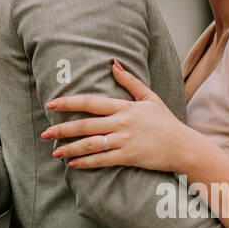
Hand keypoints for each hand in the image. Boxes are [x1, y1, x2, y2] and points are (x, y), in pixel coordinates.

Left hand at [41, 60, 195, 172]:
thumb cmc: (166, 122)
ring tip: (55, 152)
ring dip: (70, 148)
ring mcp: (125, 140)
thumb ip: (130, 81)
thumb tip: (113, 63)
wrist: (184, 146)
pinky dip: (87, 162)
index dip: (69, 102)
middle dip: (62, 128)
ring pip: (91, 144)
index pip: (91, 101)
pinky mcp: (129, 156)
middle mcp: (122, 122)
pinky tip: (74, 164)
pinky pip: (103, 160)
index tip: (51, 104)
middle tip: (45, 132)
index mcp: (124, 107)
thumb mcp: (150, 97)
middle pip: (85, 124)